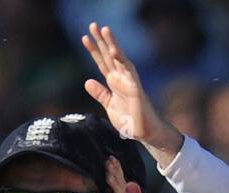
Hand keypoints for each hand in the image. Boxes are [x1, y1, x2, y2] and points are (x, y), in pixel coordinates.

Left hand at [82, 23, 179, 159]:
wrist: (143, 132)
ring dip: (112, 44)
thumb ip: (100, 93)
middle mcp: (121, 78)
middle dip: (101, 41)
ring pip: (119, 59)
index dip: (94, 50)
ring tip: (104, 30)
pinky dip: (122, 61)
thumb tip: (87, 81)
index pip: (102, 62)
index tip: (85, 38)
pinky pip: (129, 72)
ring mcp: (129, 81)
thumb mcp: (110, 105)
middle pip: (109, 56)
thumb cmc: (129, 119)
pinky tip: (114, 51)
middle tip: (93, 25)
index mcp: (114, 82)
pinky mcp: (136, 88)